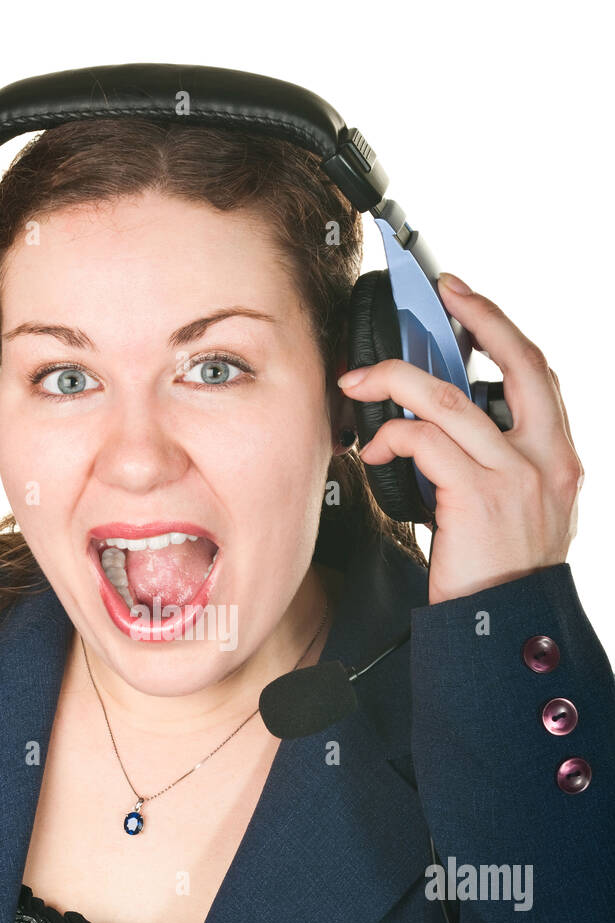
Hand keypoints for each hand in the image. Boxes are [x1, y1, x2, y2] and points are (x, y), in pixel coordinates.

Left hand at [337, 273, 582, 605]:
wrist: (505, 626)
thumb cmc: (502, 580)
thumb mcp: (522, 514)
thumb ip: (501, 468)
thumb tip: (450, 433)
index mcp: (560, 460)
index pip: (540, 373)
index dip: (504, 330)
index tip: (470, 303)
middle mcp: (547, 460)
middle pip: (516, 360)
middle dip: (476, 316)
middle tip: (440, 296)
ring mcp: (515, 475)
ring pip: (448, 399)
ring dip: (394, 381)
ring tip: (361, 383)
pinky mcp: (479, 496)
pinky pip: (424, 441)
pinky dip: (391, 435)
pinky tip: (375, 448)